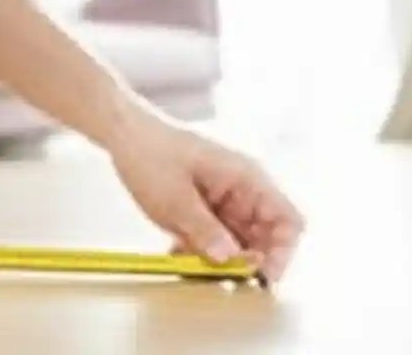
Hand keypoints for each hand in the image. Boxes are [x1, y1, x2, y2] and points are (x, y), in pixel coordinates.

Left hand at [107, 105, 304, 283]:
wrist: (123, 134)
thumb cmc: (150, 152)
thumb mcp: (174, 197)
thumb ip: (203, 230)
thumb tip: (229, 258)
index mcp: (247, 178)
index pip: (288, 220)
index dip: (282, 251)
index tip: (262, 276)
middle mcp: (243, 191)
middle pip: (266, 237)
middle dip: (247, 260)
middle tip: (221, 277)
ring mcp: (225, 201)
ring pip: (239, 242)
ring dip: (221, 259)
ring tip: (194, 262)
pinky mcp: (206, 210)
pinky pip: (216, 239)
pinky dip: (202, 250)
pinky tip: (179, 251)